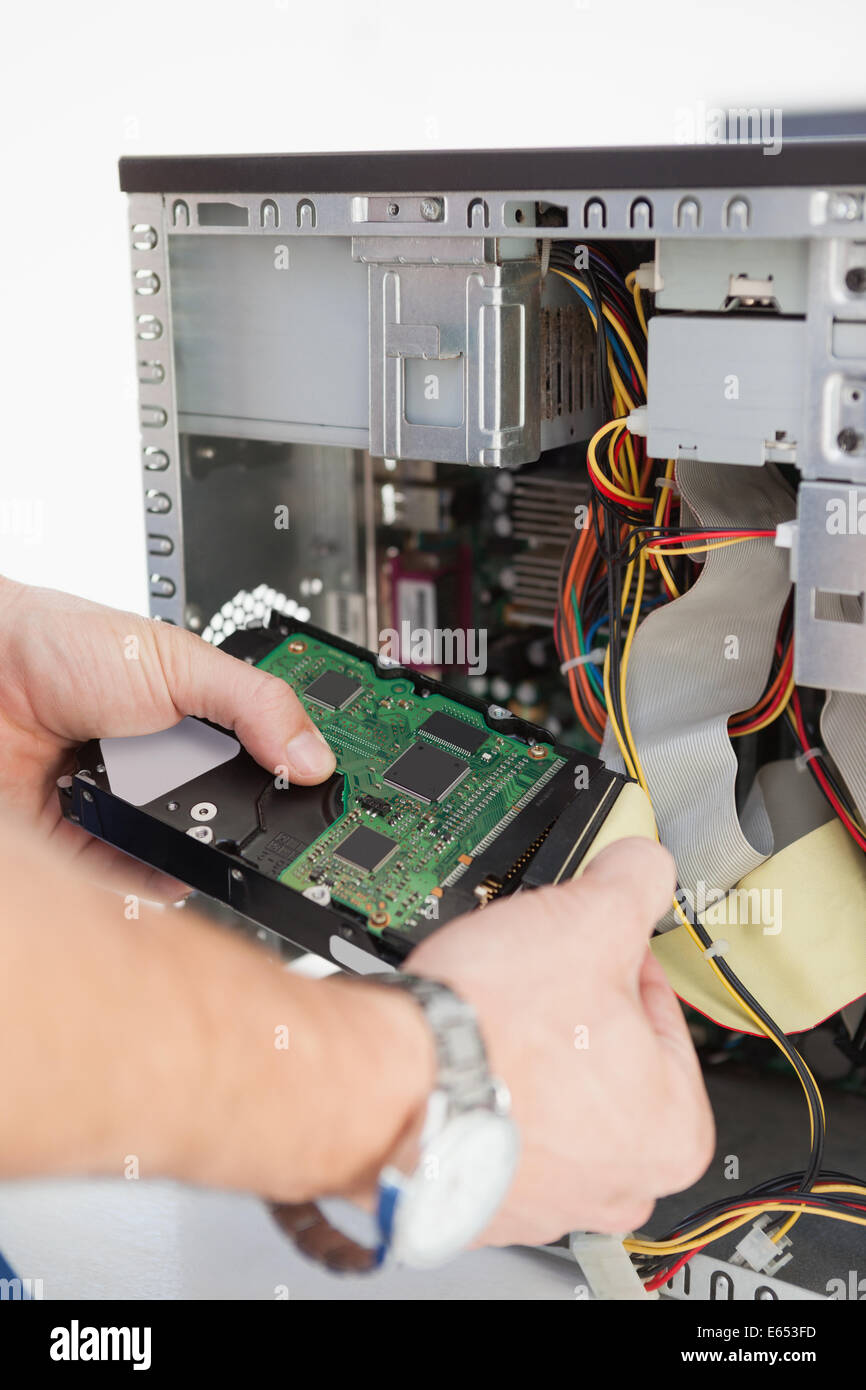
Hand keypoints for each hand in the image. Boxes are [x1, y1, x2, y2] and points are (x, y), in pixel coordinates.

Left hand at [0, 577, 334, 896]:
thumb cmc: (59, 644)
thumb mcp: (181, 662)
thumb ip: (255, 702)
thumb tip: (313, 754)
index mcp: (194, 713)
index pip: (260, 753)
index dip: (291, 778)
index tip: (325, 801)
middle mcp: (159, 758)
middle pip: (224, 807)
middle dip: (249, 822)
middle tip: (279, 832)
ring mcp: (120, 798)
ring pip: (177, 845)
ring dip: (200, 852)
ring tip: (225, 849)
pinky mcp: (78, 837)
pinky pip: (123, 874)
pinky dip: (148, 880)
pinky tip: (174, 875)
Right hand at [405, 836, 713, 1245]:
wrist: (383, 1083)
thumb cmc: (493, 1031)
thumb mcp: (590, 917)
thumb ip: (637, 879)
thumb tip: (643, 863)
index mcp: (673, 1132)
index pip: (662, 1017)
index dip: (622, 962)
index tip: (594, 943)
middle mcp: (616, 1187)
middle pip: (606, 1066)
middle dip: (573, 1014)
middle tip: (537, 974)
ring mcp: (541, 1206)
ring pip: (549, 1104)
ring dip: (523, 1057)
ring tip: (489, 1009)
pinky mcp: (473, 1205)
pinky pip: (491, 1134)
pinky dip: (478, 1095)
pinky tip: (458, 1054)